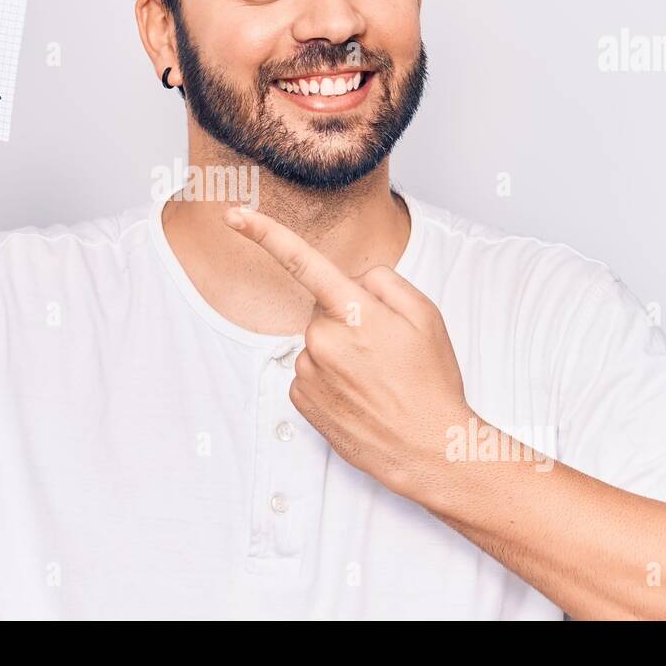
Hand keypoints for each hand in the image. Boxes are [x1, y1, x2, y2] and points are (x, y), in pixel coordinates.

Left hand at [223, 205, 472, 505]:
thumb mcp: (426, 316)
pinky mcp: (301, 400)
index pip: (302, 261)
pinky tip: (358, 396)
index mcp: (354, 312)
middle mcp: (322, 340)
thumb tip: (353, 279)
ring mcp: (308, 372)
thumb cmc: (431, 382)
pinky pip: (310, 372)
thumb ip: (384, 282)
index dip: (265, 234)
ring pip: (317, 342)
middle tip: (385, 351)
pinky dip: (330, 378)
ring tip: (376, 379)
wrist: (429, 449)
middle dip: (348, 319)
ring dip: (340, 352)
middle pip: (323, 308)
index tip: (234, 215)